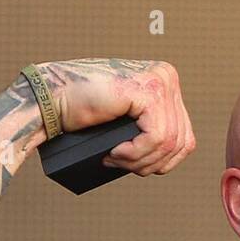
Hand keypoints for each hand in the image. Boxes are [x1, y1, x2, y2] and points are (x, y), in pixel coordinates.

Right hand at [37, 58, 195, 174]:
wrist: (54, 100)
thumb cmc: (85, 112)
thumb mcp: (132, 123)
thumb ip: (155, 129)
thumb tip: (176, 157)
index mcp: (166, 83)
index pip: (185, 138)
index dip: (161, 162)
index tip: (132, 164)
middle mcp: (167, 77)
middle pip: (180, 143)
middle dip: (150, 163)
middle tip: (121, 163)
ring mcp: (160, 81)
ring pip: (169, 143)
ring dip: (139, 160)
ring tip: (116, 158)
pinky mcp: (149, 90)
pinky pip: (157, 138)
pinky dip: (136, 153)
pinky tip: (116, 151)